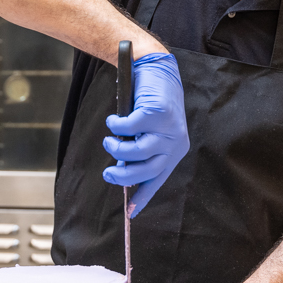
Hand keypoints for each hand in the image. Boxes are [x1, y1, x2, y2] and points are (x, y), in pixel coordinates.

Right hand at [102, 53, 188, 216]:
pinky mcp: (156, 112)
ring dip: (117, 149)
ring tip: (109, 141)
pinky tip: (113, 120)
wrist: (157, 69)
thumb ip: (141, 150)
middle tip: (108, 173)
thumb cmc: (150, 103)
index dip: (143, 197)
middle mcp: (175, 142)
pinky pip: (129, 128)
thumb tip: (123, 173)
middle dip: (123, 176)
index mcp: (175, 151)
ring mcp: (167, 128)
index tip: (130, 212)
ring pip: (137, 152)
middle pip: (146, 170)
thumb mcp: (149, 132)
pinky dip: (116, 126)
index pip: (158, 179)